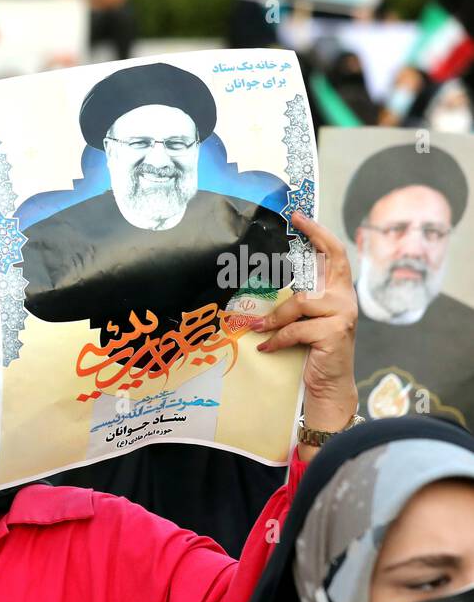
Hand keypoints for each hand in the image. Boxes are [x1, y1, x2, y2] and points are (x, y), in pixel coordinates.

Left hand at [255, 211, 358, 460]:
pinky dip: (278, 338)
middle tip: (283, 232)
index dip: (317, 232)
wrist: (328, 386)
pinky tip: (266, 347)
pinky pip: (297, 329)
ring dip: (275, 318)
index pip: (333, 253)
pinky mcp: (335, 333)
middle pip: (322, 269)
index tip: (298, 215)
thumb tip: (267, 288)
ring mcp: (342, 315)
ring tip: (257, 328)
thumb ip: (296, 303)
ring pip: (301, 304)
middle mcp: (344, 299)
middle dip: (303, 254)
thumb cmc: (312, 352)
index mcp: (338, 291)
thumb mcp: (304, 322)